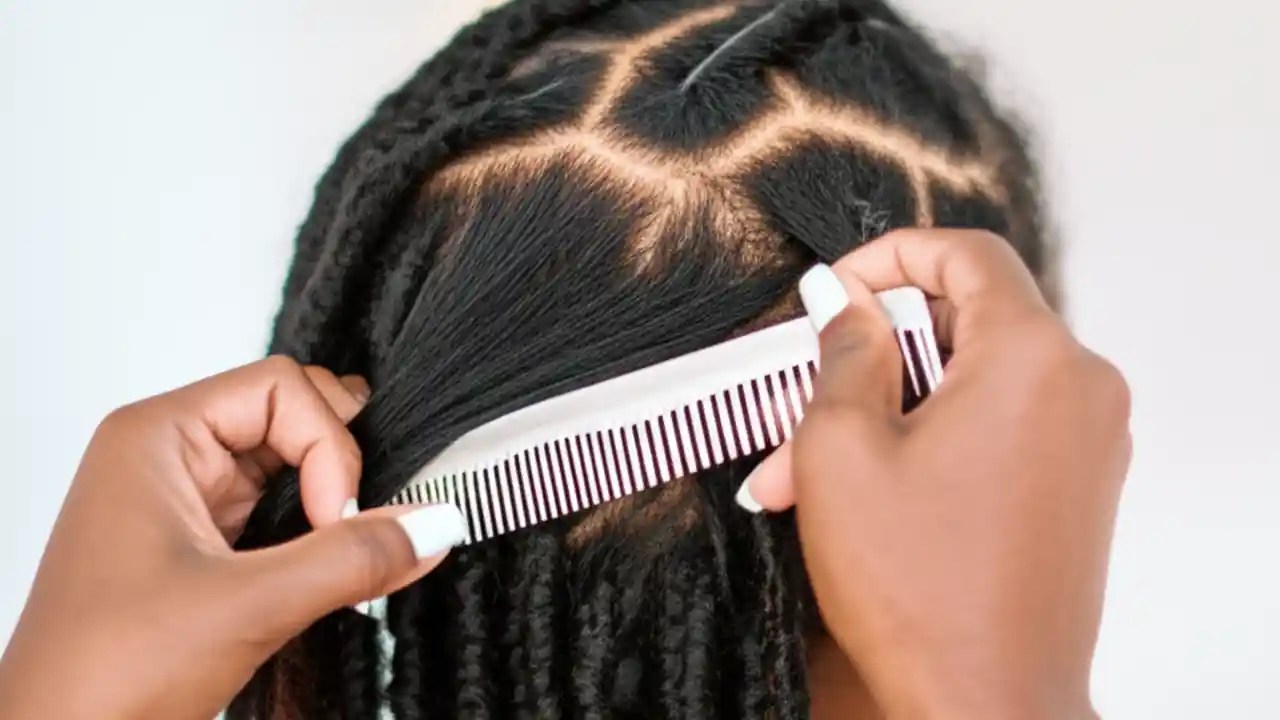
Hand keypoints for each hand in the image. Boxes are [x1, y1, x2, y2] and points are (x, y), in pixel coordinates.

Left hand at [0, 357, 466, 719]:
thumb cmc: (102, 678)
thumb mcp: (248, 607)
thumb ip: (354, 558)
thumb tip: (436, 522)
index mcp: (157, 437)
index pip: (282, 388)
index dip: (327, 447)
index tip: (338, 519)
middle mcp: (169, 457)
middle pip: (292, 417)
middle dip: (338, 470)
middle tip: (354, 531)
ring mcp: (186, 503)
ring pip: (293, 469)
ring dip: (331, 511)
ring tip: (343, 561)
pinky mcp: (204, 550)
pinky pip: (282, 517)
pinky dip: (318, 542)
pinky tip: (330, 577)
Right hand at [741, 230, 1130, 718]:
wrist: (988, 706)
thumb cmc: (919, 589)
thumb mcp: (844, 449)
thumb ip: (845, 352)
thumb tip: (843, 298)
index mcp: (1032, 357)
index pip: (966, 253)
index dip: (888, 257)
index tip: (835, 293)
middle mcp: (1079, 385)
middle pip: (963, 323)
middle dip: (869, 357)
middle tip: (798, 398)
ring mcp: (1088, 438)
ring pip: (968, 384)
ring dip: (884, 411)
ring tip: (805, 471)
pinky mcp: (1078, 483)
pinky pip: (995, 426)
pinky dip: (928, 440)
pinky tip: (863, 489)